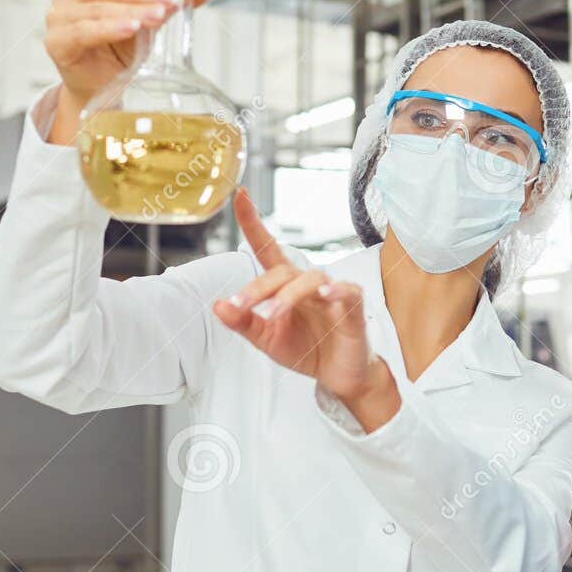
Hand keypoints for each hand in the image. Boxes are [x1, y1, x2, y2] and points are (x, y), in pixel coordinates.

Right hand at [42, 0, 222, 144]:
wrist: (102, 88)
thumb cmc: (122, 48)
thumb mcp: (154, 17)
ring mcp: (58, 15)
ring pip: (99, 6)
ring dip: (132, 9)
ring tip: (159, 16)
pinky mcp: (57, 42)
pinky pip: (84, 31)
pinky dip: (109, 28)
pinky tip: (131, 28)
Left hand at [213, 190, 399, 430]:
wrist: (338, 375)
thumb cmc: (305, 349)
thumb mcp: (266, 339)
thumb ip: (243, 323)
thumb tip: (217, 305)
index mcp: (284, 286)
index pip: (266, 248)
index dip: (253, 223)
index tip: (239, 195)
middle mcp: (307, 283)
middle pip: (281, 270)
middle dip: (258, 288)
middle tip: (240, 307)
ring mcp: (332, 292)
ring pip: (310, 278)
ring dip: (288, 295)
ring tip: (274, 314)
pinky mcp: (353, 307)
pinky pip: (348, 290)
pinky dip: (336, 289)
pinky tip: (325, 293)